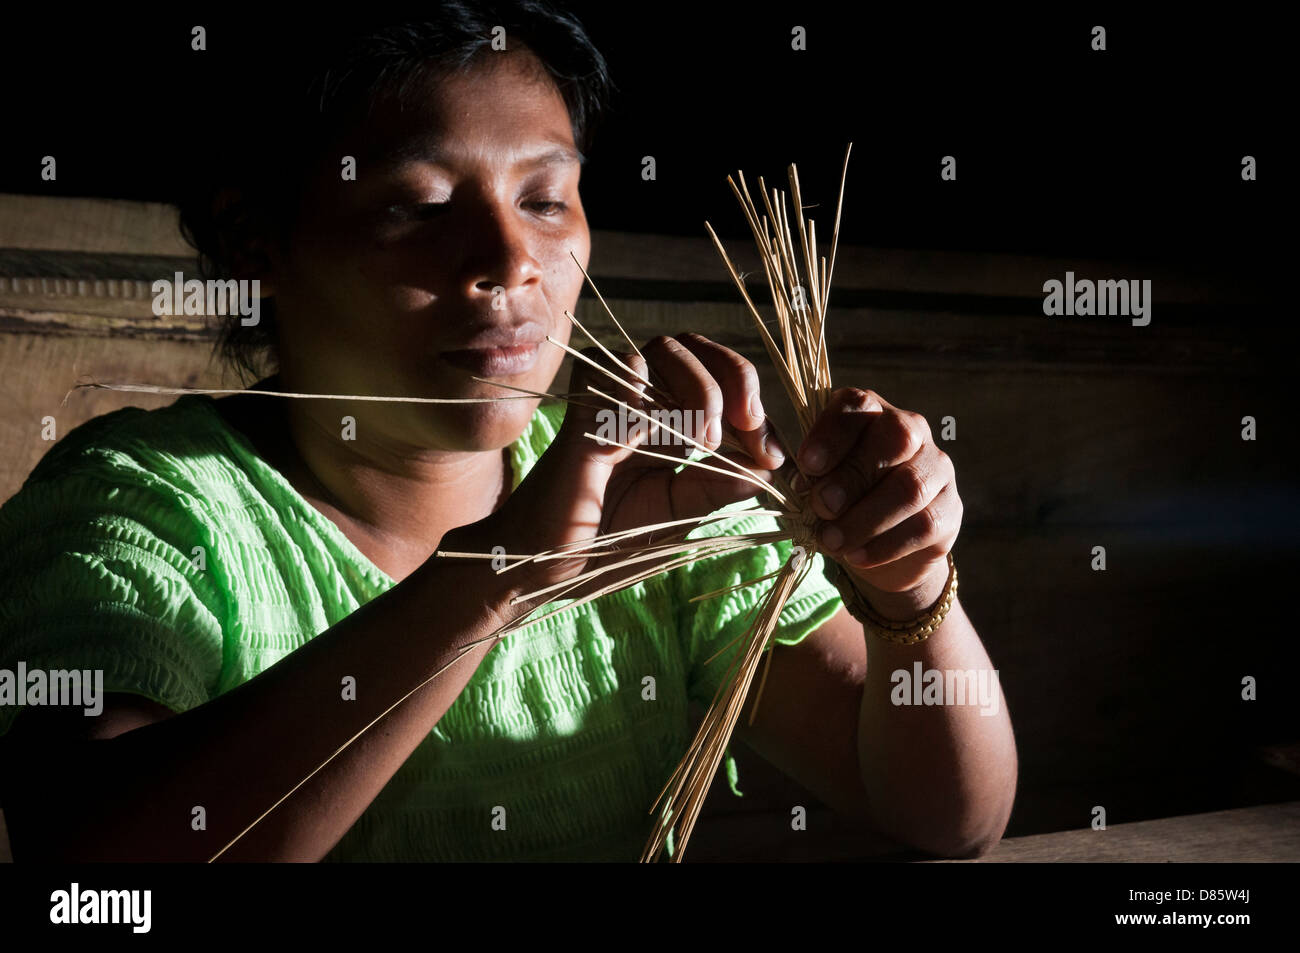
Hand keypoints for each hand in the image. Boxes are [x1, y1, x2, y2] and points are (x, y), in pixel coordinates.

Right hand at [458, 332, 785, 606]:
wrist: (547, 564)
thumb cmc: (607, 537)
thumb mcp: (680, 511)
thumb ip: (721, 486)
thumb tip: (770, 470)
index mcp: (667, 417)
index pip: (720, 380)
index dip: (753, 407)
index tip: (773, 455)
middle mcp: (640, 398)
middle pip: (697, 349)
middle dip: (737, 382)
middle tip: (751, 433)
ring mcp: (610, 398)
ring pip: (666, 350)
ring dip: (701, 390)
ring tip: (706, 443)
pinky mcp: (585, 409)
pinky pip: (625, 371)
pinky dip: (655, 394)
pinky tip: (668, 437)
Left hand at [797, 388, 961, 619]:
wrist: (877, 547)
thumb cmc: (837, 502)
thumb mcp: (811, 482)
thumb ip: (799, 473)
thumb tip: (790, 474)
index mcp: (871, 412)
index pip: (858, 403)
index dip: (832, 432)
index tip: (807, 465)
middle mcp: (911, 430)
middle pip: (895, 438)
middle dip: (852, 476)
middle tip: (820, 507)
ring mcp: (937, 468)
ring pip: (910, 487)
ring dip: (865, 518)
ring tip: (832, 541)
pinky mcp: (950, 509)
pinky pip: (923, 525)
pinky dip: (884, 545)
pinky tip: (856, 556)